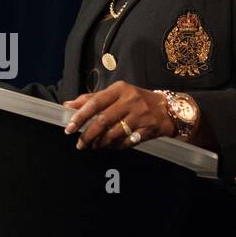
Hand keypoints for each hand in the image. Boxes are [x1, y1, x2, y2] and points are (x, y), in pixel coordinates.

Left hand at [62, 81, 176, 150]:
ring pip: (113, 133)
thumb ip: (91, 99)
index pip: (95, 102)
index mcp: (119, 89)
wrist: (168, 108)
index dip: (80, 116)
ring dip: (100, 143)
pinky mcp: (147, 129)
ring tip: (94, 146)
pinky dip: (115, 146)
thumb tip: (68, 105)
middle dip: (88, 135)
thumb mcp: (116, 94)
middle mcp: (130, 100)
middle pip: (103, 120)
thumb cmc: (136, 100)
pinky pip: (126, 142)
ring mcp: (140, 115)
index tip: (69, 128)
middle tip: (80, 144)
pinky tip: (111, 146)